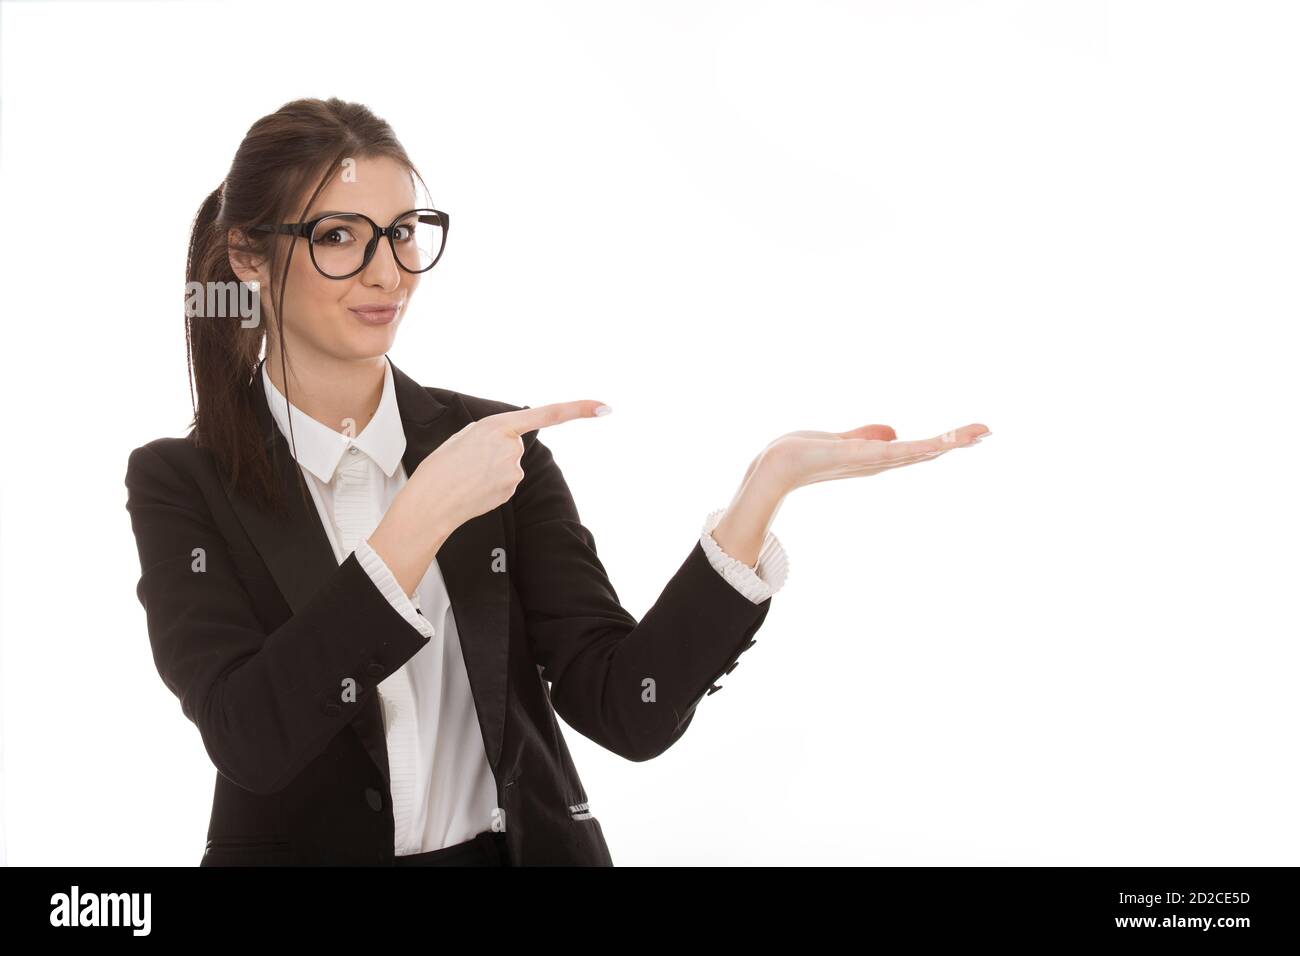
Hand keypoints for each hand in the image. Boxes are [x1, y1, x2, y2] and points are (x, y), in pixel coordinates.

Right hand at [408, 400, 610, 532]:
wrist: (431, 500)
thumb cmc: (442, 465)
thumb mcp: (465, 435)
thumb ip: (494, 432)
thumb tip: (514, 443)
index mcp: (498, 425)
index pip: (547, 414)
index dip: (579, 409)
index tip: (604, 407)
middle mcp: (512, 446)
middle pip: (515, 445)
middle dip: (496, 451)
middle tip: (469, 460)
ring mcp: (515, 470)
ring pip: (510, 465)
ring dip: (492, 469)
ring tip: (468, 474)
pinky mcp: (512, 489)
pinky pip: (506, 481)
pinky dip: (492, 484)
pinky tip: (474, 488)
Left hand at [751, 422, 990, 494]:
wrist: (778, 465)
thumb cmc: (803, 454)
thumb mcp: (841, 440)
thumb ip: (866, 436)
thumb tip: (892, 432)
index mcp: (877, 458)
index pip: (918, 449)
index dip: (945, 442)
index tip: (973, 433)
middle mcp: (880, 463)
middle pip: (927, 452)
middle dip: (958, 441)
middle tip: (988, 430)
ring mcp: (874, 462)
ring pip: (920, 452)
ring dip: (950, 442)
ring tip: (979, 432)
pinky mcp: (864, 457)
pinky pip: (899, 452)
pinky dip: (923, 448)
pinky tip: (942, 444)